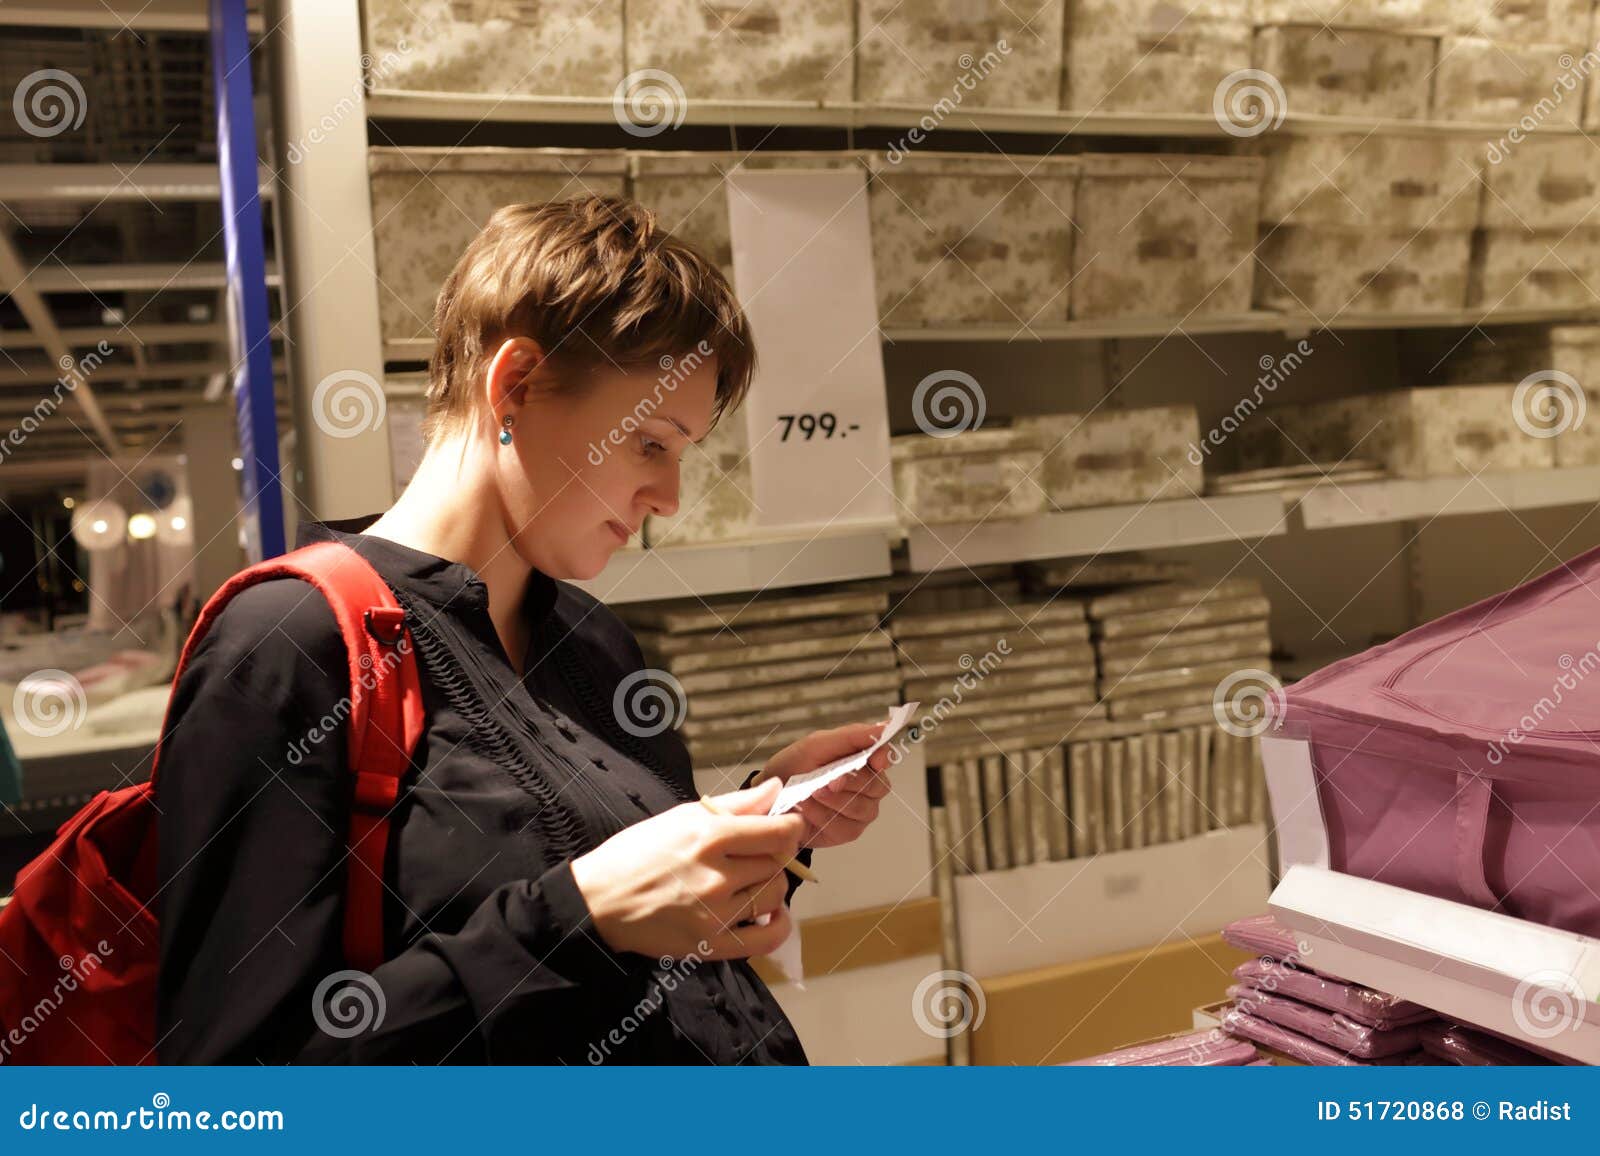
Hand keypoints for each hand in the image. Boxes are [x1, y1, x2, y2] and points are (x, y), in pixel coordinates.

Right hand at [569, 777, 805, 960]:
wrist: (598, 901)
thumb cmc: (636, 852)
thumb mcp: (681, 816)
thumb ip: (734, 804)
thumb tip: (776, 787)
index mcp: (709, 836)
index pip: (779, 832)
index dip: (790, 828)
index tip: (784, 828)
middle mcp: (717, 875)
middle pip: (778, 863)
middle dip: (774, 855)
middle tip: (754, 855)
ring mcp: (715, 914)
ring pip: (774, 895)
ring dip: (771, 886)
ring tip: (752, 882)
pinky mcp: (710, 945)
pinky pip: (765, 940)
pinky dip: (778, 926)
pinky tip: (769, 915)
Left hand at [758, 721, 893, 849]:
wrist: (769, 797)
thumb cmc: (794, 767)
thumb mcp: (817, 745)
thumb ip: (852, 736)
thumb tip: (885, 726)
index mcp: (864, 760)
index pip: (885, 757)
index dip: (883, 758)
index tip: (875, 760)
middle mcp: (868, 787)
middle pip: (877, 785)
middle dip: (851, 781)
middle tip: (826, 780)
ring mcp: (861, 811)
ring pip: (861, 807)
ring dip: (832, 799)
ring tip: (810, 792)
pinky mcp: (847, 832)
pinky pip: (845, 826)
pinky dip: (822, 815)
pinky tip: (807, 808)